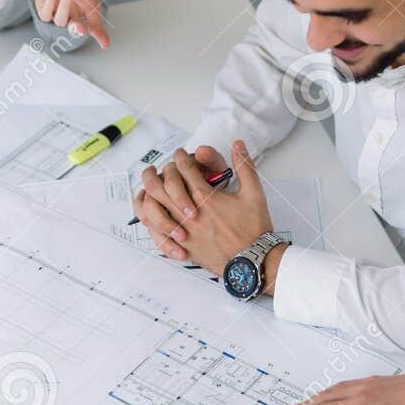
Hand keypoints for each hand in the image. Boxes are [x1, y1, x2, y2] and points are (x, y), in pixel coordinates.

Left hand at [33, 0, 109, 47]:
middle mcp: (73, 11)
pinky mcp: (43, 5)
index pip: (95, 25)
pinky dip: (50, 4)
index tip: (105, 43)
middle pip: (75, 29)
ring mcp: (58, 10)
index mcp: (88, 6)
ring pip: (60, 21)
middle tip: (81, 28)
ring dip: (65, 7)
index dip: (100, 35)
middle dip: (78, 30)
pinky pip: (45, 13)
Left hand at [134, 141, 271, 273]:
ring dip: (150, 194)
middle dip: (160, 171)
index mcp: (205, 196)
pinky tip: (152, 215)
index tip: (181, 153)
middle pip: (162, 185)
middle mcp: (189, 213)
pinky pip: (157, 233)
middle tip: (162, 166)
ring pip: (155, 208)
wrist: (253, 260)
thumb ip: (244, 165)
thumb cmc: (254, 229)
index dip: (182, 157)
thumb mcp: (253, 193)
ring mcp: (183, 231)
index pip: (185, 169)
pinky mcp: (183, 247)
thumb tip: (237, 144)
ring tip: (151, 187)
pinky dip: (152, 223)